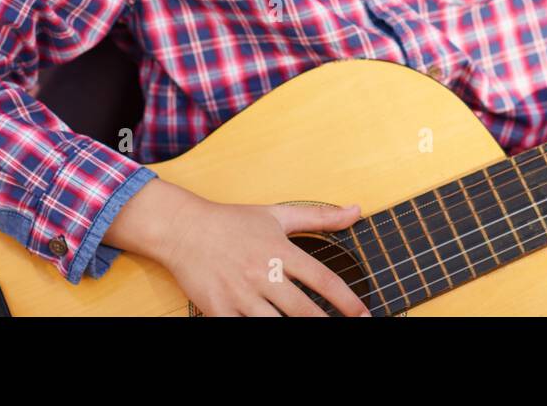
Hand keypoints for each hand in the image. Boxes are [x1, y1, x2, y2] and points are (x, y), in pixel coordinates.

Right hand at [108, 179, 370, 315]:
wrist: (183, 228)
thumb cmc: (232, 221)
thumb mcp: (279, 214)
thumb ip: (320, 216)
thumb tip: (356, 210)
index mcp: (281, 251)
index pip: (323, 280)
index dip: (347, 301)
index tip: (363, 314)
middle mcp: (263, 274)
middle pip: (303, 310)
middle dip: (326, 325)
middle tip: (347, 331)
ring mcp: (240, 294)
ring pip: (274, 324)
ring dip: (294, 330)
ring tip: (314, 336)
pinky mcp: (218, 308)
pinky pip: (241, 328)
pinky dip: (256, 332)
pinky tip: (271, 332)